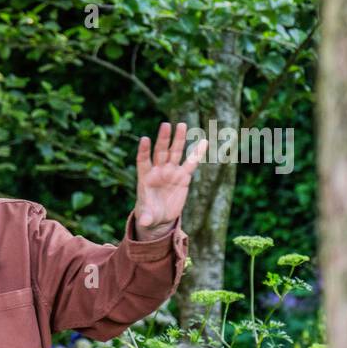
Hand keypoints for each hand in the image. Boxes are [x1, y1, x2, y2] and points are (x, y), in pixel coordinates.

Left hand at [134, 122, 205, 239]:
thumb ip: (146, 218)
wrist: (160, 216)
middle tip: (166, 125)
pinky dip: (197, 153)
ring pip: (175, 153)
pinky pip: (191, 163)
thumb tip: (143, 223)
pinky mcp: (183, 177)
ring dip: (178, 139)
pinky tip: (203, 142)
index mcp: (145, 178)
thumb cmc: (149, 214)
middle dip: (163, 139)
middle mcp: (158, 171)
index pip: (143, 160)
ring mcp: (171, 172)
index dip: (144, 151)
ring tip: (181, 125)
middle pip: (160, 152)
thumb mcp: (147, 217)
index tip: (144, 139)